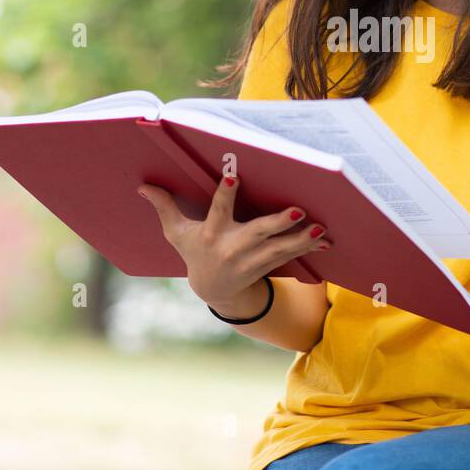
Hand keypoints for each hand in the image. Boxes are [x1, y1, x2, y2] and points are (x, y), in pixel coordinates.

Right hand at [137, 175, 329, 311]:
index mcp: (212, 234)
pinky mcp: (267, 267)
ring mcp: (252, 260)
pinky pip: (290, 257)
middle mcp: (233, 248)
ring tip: (320, 230)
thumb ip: (165, 207)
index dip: (224, 196)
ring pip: (280, 248)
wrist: (213, 290)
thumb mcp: (177, 233)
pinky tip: (326, 242)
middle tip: (298, 211)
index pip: (217, 211)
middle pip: (258, 233)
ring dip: (301, 240)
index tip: (233, 178)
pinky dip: (308, 249)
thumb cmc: (195, 252)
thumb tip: (143, 186)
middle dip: (278, 223)